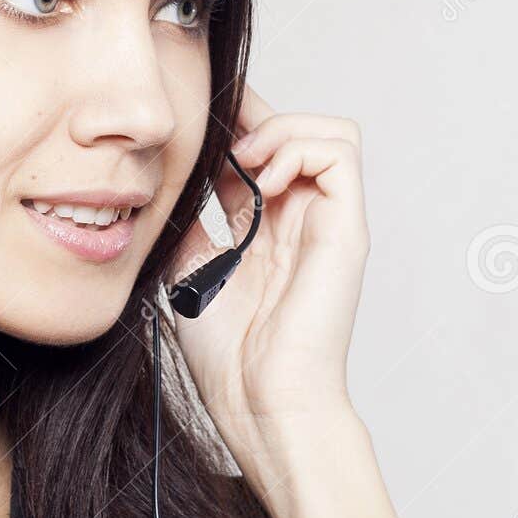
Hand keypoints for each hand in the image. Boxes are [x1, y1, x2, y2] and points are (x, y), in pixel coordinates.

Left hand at [169, 85, 369, 471]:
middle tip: (217, 133)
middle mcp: (304, 219)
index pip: (264, 148)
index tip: (198, 119)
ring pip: (329, 131)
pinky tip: (263, 180)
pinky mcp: (347, 230)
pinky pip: (341, 152)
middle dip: (255, 114)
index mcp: (269, 228)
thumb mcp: (189, 269)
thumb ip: (190, 221)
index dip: (235, 122)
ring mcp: (329, 223)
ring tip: (245, 162)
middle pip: (298, 128)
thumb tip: (171, 179)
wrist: (259, 404)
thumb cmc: (229, 358)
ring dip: (281, 130)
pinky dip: (299, 148)